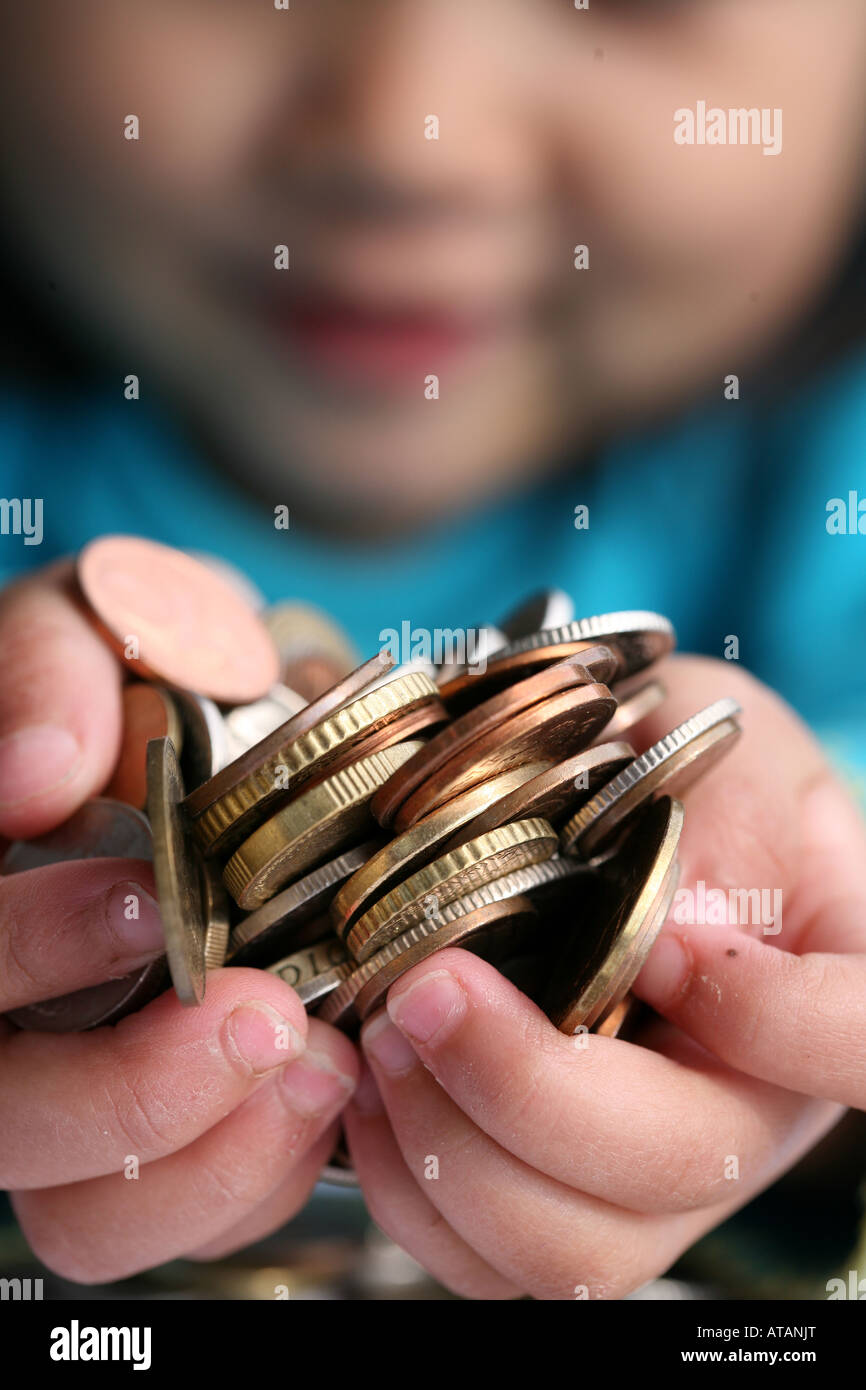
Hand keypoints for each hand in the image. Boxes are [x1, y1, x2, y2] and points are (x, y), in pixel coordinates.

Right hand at [0, 565, 357, 1282]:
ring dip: (210, 1159)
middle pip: (8, 1127)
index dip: (25, 951)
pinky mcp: (170, 1129)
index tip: (142, 897)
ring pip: (88, 1211)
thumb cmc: (134, 665)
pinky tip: (326, 1085)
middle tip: (260, 1015)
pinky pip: (192, 1214)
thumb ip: (47, 665)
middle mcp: (3, 1018)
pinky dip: (263, 1175)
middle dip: (132, 1092)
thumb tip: (34, 773)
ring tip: (316, 1063)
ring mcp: (74, 1088)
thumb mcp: (87, 622)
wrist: (208, 709)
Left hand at [344, 656, 860, 1298]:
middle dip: (529, 1087)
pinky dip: (408, 1185)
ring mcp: (650, 1174)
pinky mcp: (552, 1200)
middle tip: (429, 986)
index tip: (660, 933)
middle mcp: (748, 1107)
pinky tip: (372, 1084)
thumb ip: (731, 816)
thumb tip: (679, 924)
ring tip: (389, 1029)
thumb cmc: (688, 783)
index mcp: (821, 991)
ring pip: (573, 1247)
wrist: (613, 818)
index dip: (765, 1018)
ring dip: (452, 1146)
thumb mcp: (726, 753)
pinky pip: (483, 1260)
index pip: (856, 1047)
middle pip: (676, 1166)